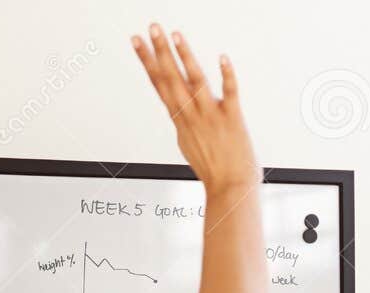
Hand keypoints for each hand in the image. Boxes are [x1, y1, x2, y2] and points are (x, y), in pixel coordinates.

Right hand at [132, 25, 257, 195]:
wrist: (231, 189)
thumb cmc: (213, 170)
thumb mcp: (189, 143)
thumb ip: (184, 121)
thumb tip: (178, 109)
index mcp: (180, 119)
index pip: (159, 83)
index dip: (147, 61)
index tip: (137, 41)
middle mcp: (192, 115)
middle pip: (171, 78)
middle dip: (159, 51)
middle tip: (151, 28)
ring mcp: (211, 116)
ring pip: (194, 82)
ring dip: (184, 57)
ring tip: (175, 35)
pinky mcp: (232, 119)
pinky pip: (230, 93)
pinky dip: (227, 75)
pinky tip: (222, 57)